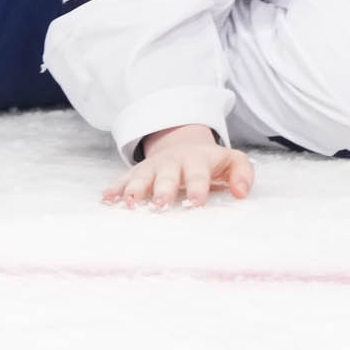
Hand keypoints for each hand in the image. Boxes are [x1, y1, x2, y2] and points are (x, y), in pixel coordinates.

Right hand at [104, 124, 255, 208]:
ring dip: (135, 189)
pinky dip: (115, 189)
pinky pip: (124, 179)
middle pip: (166, 176)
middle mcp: (172, 162)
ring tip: (129, 204)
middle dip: (162, 190)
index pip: (197, 174)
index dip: (196, 188)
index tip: (196, 204)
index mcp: (197, 161)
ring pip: (142, 177)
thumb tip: (241, 193)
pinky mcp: (138, 172)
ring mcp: (153, 166)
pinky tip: (107, 200)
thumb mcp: (233, 161)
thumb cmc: (211, 162)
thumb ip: (242, 173)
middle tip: (160, 205)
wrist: (184, 144)